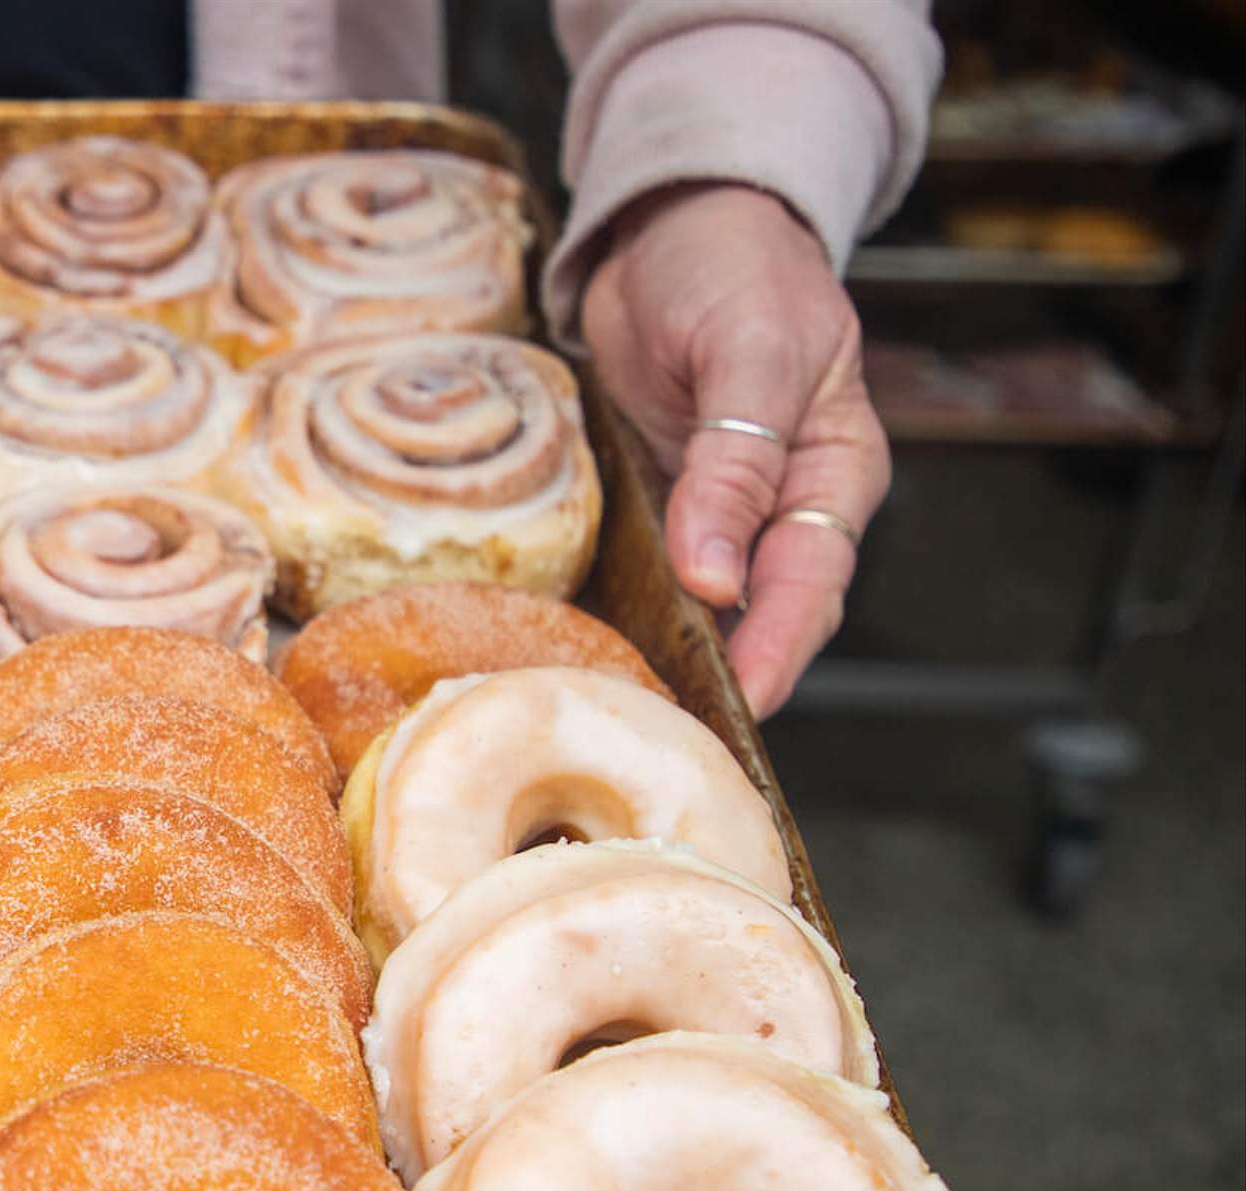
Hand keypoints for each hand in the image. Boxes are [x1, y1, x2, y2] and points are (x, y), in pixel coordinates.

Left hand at [581, 182, 886, 716]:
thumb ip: (737, 462)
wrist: (676, 226)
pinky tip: (583, 649)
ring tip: (624, 713)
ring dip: (669, 654)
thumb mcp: (750, 351)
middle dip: (724, 676)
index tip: (742, 701)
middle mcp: (780, 505)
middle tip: (672, 736)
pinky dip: (624, 610)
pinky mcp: (656, 505)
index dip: (780, 647)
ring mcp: (715, 511)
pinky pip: (646, 573)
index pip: (814, 580)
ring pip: (701, 606)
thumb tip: (718, 579)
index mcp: (833, 472)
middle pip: (762, 613)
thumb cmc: (737, 270)